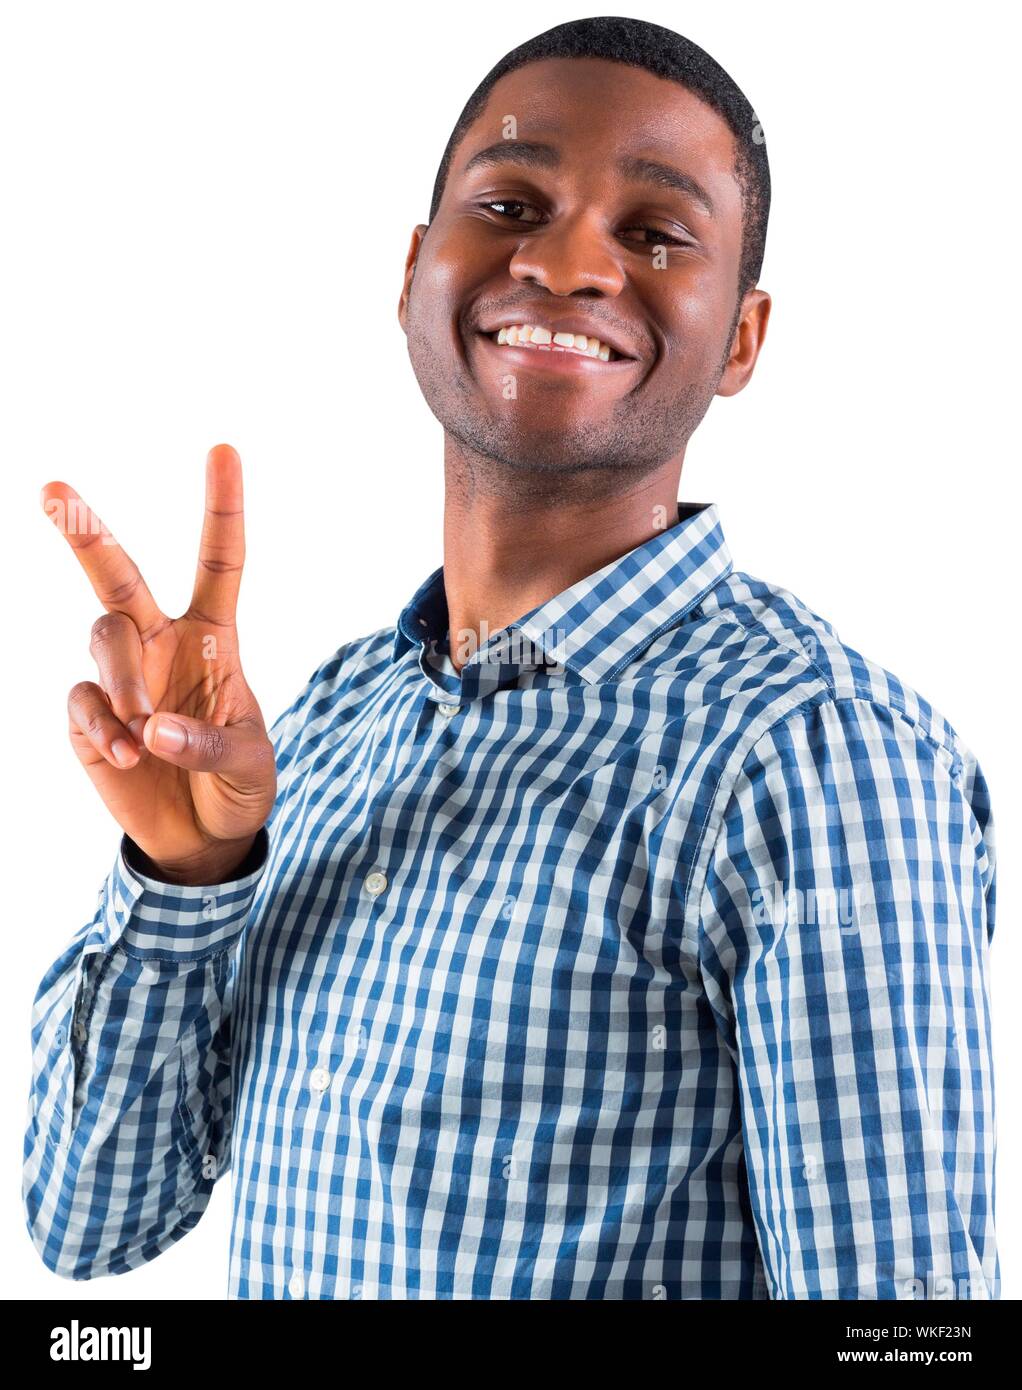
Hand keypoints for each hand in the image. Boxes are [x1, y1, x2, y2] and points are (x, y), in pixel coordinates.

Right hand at [42, 444, 275, 883]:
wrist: (201, 839)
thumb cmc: (237, 787)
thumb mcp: (249, 767)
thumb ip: (210, 745)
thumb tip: (153, 728)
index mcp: (214, 638)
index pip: (218, 562)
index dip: (221, 507)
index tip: (223, 449)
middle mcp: (161, 643)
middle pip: (119, 576)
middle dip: (88, 533)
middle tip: (56, 492)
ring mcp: (120, 677)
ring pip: (101, 639)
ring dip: (122, 683)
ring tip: (142, 738)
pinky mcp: (89, 716)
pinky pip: (82, 701)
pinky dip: (104, 727)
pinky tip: (127, 755)